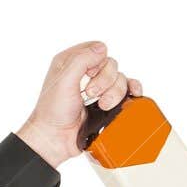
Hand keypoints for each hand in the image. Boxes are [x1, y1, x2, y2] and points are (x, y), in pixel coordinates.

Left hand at [15, 41, 142, 167]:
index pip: (96, 48)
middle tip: (90, 94)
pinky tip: (132, 95)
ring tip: (102, 105)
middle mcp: (84, 72)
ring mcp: (97, 87)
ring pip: (120, 78)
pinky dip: (132, 90)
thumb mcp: (64, 81)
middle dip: (105, 81)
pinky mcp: (107, 100)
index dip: (98, 61)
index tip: (89, 74)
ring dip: (114, 92)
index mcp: (70, 62)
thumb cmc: (53, 111)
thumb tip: (102, 48)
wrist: (56, 138)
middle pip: (111, 64)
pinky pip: (128, 88)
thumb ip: (81, 60)